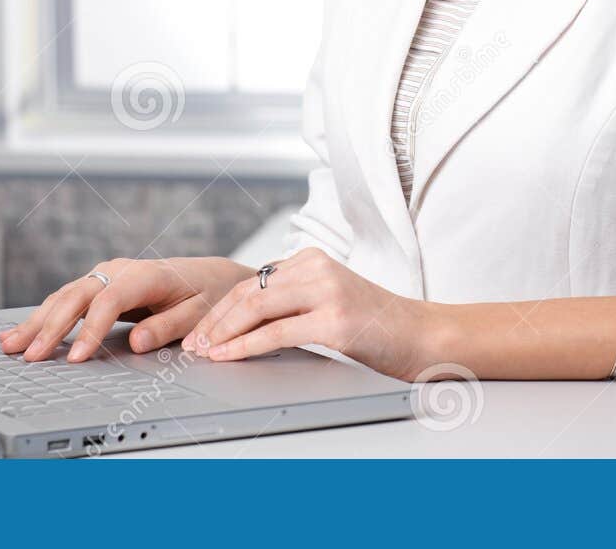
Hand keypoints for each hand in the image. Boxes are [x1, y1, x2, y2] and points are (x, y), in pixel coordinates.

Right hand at [0, 256, 250, 362]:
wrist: (211, 275)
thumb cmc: (207, 295)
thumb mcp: (198, 312)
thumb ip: (167, 326)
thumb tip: (136, 343)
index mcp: (146, 274)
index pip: (110, 302)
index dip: (90, 330)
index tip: (76, 359)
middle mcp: (120, 270)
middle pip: (77, 296)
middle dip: (50, 327)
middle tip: (30, 357)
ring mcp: (106, 275)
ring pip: (63, 296)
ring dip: (36, 321)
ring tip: (8, 345)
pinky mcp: (98, 284)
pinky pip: (65, 300)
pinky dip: (41, 316)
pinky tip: (18, 332)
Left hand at [184, 247, 430, 380]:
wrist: (422, 334)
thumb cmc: (377, 323)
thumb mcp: (330, 298)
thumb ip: (295, 297)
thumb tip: (247, 317)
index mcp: (312, 258)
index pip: (253, 281)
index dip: (220, 307)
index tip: (200, 329)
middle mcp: (317, 268)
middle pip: (248, 291)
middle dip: (213, 320)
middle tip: (192, 343)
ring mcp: (327, 292)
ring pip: (257, 307)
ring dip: (223, 332)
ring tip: (204, 352)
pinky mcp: (335, 320)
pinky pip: (277, 333)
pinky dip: (246, 346)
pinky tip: (230, 356)